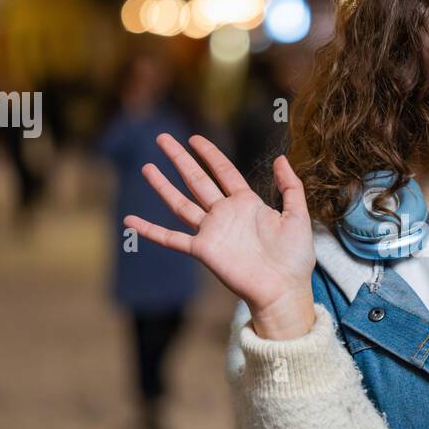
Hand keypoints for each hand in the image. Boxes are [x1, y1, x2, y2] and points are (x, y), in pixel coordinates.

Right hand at [125, 134, 316, 338]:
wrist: (285, 289)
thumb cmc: (295, 257)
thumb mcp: (299, 215)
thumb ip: (291, 187)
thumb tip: (281, 158)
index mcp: (247, 204)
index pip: (224, 171)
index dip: (209, 154)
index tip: (194, 139)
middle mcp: (225, 214)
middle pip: (197, 180)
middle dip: (180, 159)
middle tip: (162, 138)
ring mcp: (212, 232)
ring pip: (181, 203)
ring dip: (163, 186)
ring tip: (147, 167)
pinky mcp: (203, 251)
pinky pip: (171, 238)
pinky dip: (150, 230)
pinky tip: (130, 221)